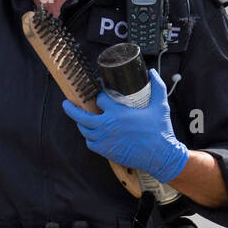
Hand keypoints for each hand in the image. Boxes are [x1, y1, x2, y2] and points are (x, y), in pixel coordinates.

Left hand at [61, 69, 188, 181]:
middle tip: (66, 103)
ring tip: (82, 119)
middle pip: (81, 116)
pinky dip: (89, 138)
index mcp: (119, 112)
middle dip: (71, 109)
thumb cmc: (161, 131)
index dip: (100, 95)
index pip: (100, 99)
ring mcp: (106, 139)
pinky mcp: (107, 151)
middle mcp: (108, 125)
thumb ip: (157, 86)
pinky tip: (92, 135)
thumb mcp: (161, 105)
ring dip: (82, 123)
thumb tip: (152, 72)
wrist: (161, 155)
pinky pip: (90, 143)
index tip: (102, 94)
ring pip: (85, 130)